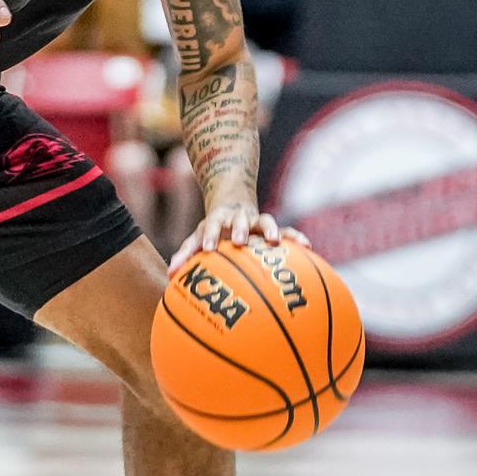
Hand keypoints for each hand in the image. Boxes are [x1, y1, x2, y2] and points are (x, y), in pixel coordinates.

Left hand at [170, 203, 308, 272]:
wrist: (232, 201)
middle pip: (239, 220)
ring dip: (269, 228)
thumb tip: (170, 274)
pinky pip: (286, 231)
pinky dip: (295, 236)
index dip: (210, 235)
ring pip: (265, 220)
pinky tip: (307, 246)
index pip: (211, 226)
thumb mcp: (198, 237)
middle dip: (240, 228)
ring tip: (273, 241)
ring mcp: (256, 221)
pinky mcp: (272, 227)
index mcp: (218, 220)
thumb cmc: (212, 229)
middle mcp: (238, 218)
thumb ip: (185, 255)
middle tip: (239, 240)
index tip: (208, 248)